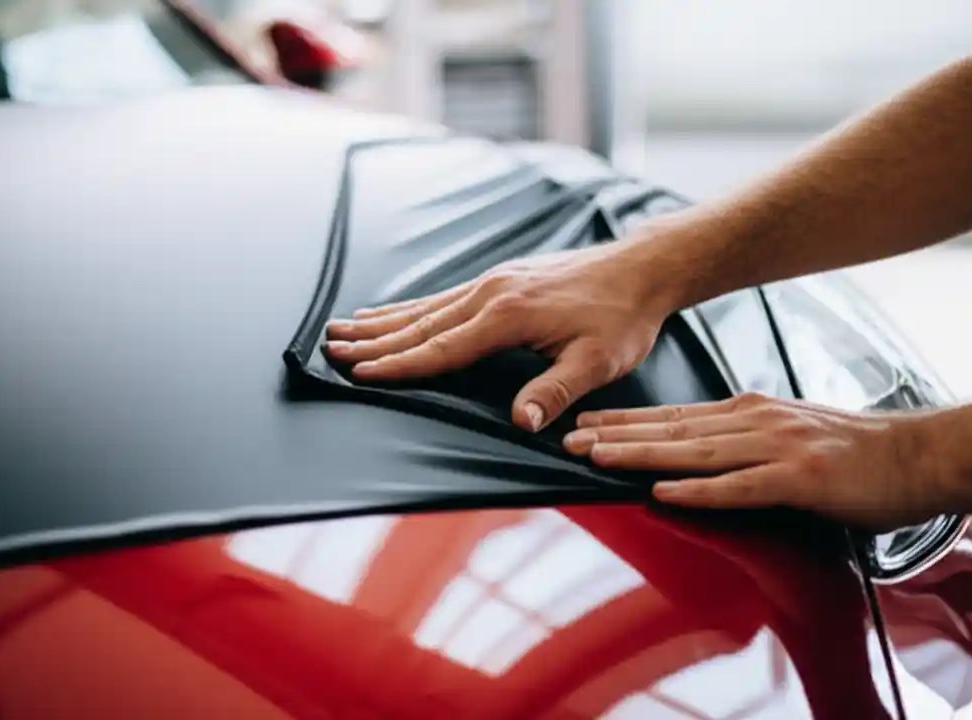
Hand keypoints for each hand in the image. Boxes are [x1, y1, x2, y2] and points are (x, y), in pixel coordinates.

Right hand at [325, 238, 679, 430]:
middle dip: (374, 340)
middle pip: (421, 324)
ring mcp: (494, 282)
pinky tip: (393, 312)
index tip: (361, 373)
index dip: (399, 364)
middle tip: (331, 349)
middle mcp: (492, 293)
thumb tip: (521, 422)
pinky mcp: (501, 279)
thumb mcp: (598, 362)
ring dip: (384, 320)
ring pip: (427, 307)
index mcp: (508, 316)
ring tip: (344, 327)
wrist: (640, 269)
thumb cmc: (623, 319)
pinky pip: (445, 296)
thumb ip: (555, 391)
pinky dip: (411, 307)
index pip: (442, 348)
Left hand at [564, 392, 943, 530]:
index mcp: (750, 412)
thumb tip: (697, 448)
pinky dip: (700, 490)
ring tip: (596, 458)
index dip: (625, 422)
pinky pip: (741, 487)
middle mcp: (756, 421)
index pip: (674, 417)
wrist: (921, 455)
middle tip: (567, 438)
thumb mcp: (789, 432)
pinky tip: (664, 492)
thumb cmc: (855, 451)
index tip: (583, 424)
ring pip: (694, 452)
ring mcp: (778, 448)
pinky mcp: (802, 479)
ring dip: (640, 454)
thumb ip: (744, 439)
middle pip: (672, 430)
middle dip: (615, 435)